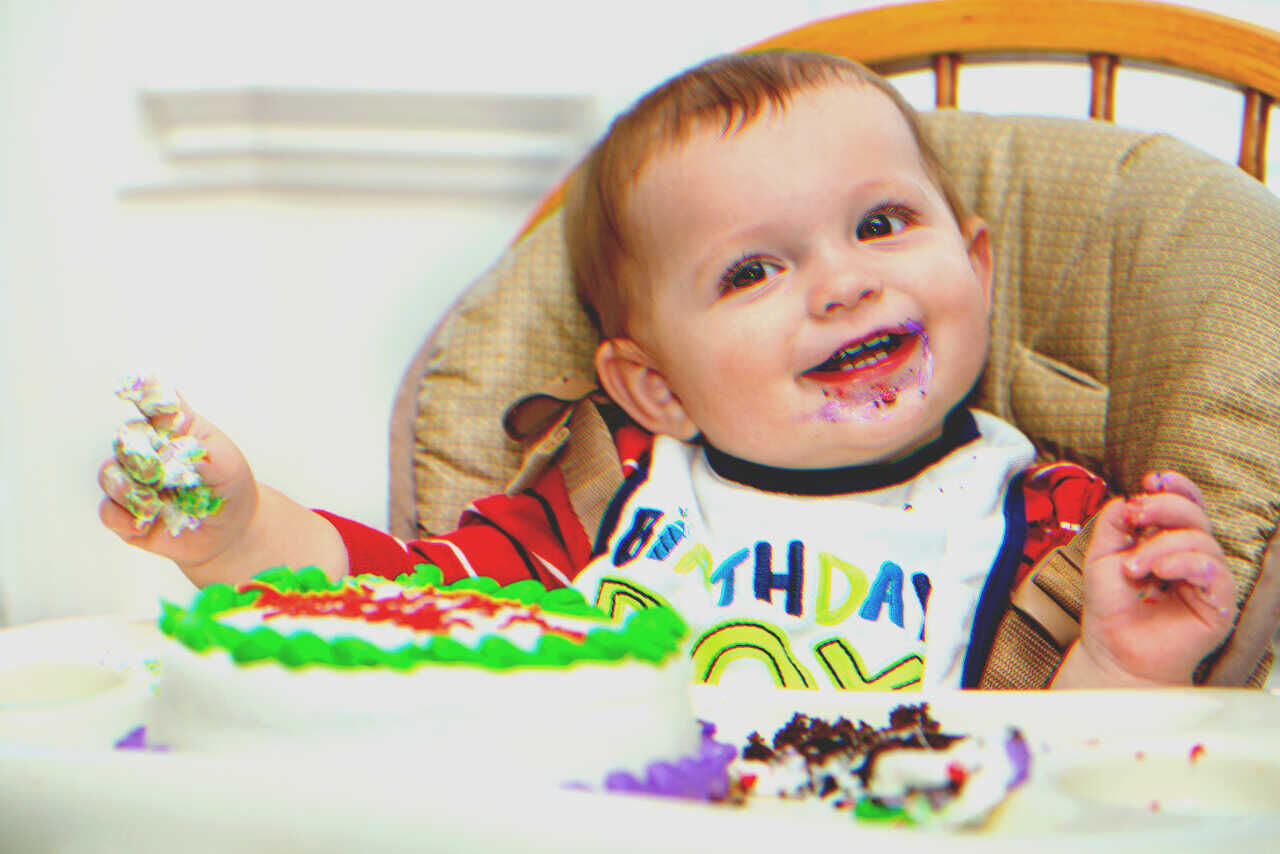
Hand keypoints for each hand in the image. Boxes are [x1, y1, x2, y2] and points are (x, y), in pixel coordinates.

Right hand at [99, 392, 258, 572]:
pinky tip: (144, 522)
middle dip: (137, 457)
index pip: (151, 407)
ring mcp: (134, 483)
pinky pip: (109, 513)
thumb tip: (173, 418)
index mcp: (170, 432)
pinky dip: (123, 518)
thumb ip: (196, 442)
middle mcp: (146, 453)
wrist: (232, 528)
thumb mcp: (223, 460)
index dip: (140, 394)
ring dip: (128, 489)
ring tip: (155, 503)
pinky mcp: (128, 514)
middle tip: (157, 472)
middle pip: (123, 443)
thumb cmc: (228, 485)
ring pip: (110, 476)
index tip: (131, 386)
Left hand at [1073, 471, 1235, 684]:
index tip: (1151, 480)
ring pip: (1199, 540)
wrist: (1114, 650)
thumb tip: (1127, 498)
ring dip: (1161, 546)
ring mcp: (1206, 578)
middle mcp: (1190, 556)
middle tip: (1137, 514)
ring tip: (1134, 567)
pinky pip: (1212, 569)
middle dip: (1164, 507)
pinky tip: (1159, 573)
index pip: (1185, 504)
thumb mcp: (1102, 555)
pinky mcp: (1218, 602)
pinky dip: (1183, 563)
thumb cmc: (1111, 607)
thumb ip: (1114, 523)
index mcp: (1167, 541)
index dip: (1174, 487)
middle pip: (1194, 515)